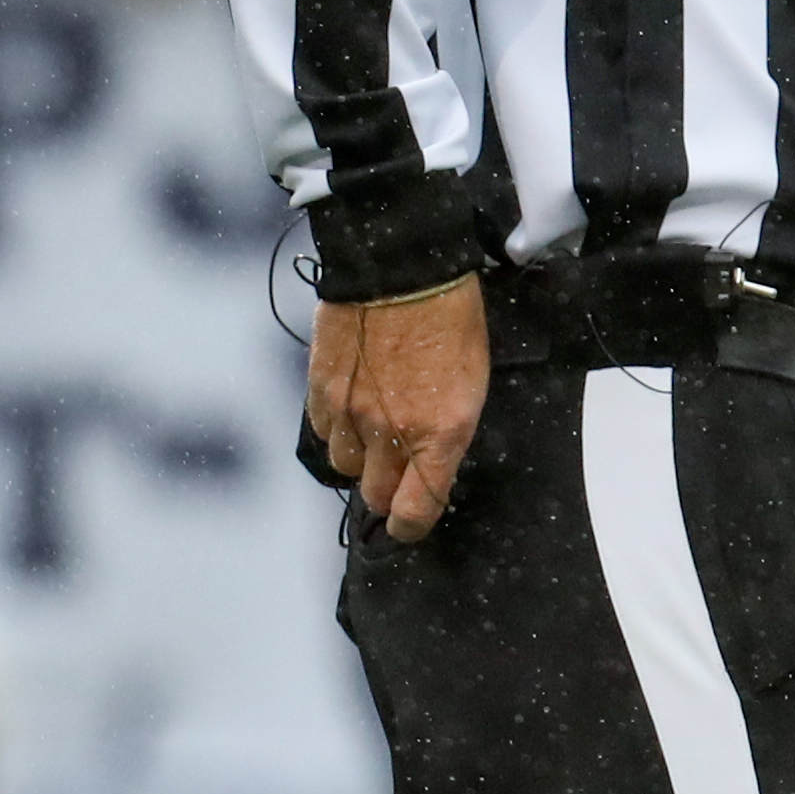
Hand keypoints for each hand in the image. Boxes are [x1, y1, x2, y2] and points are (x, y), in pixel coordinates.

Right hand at [309, 276, 489, 541]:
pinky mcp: (321, 394)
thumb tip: (430, 463)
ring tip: (376, 428)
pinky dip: (337, 429)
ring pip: (346, 467)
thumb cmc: (451, 316)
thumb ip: (449, 428)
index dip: (413, 524)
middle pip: (376, 496)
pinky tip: (353, 406)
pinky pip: (323, 433)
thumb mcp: (473, 378)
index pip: (418, 509)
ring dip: (361, 457)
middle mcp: (393, 431)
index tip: (412, 522)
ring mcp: (351, 414)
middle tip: (396, 474)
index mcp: (442, 430)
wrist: (403, 269)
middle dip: (388, 492)